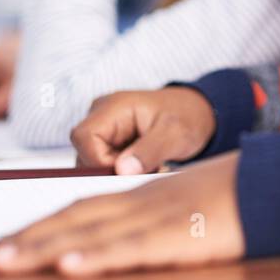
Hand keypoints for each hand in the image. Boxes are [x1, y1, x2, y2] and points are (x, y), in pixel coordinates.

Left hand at [0, 152, 243, 276]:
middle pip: (71, 220)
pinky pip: (134, 248)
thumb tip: (112, 240)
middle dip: (23, 240)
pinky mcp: (181, 235)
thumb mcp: (186, 204)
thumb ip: (153, 217)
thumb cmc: (238, 195)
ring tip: (2, 263)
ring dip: (42, 248)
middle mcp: (140, 202)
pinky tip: (70, 267)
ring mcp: (159, 217)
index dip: (35, 229)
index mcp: (140, 196)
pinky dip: (99, 257)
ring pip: (90, 233)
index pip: (76, 211)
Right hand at [70, 88, 217, 174]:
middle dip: (111, 170)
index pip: (84, 138)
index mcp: (113, 106)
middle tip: (146, 170)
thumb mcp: (175, 134)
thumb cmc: (186, 117)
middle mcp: (102, 115)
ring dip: (117, 173)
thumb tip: (121, 170)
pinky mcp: (108, 140)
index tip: (129, 170)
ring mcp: (103, 127)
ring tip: (149, 167)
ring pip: (91, 162)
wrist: (195, 113)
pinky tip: (143, 167)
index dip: (100, 161)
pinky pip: (102, 163)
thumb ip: (149, 151)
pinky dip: (121, 171)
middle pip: (84, 152)